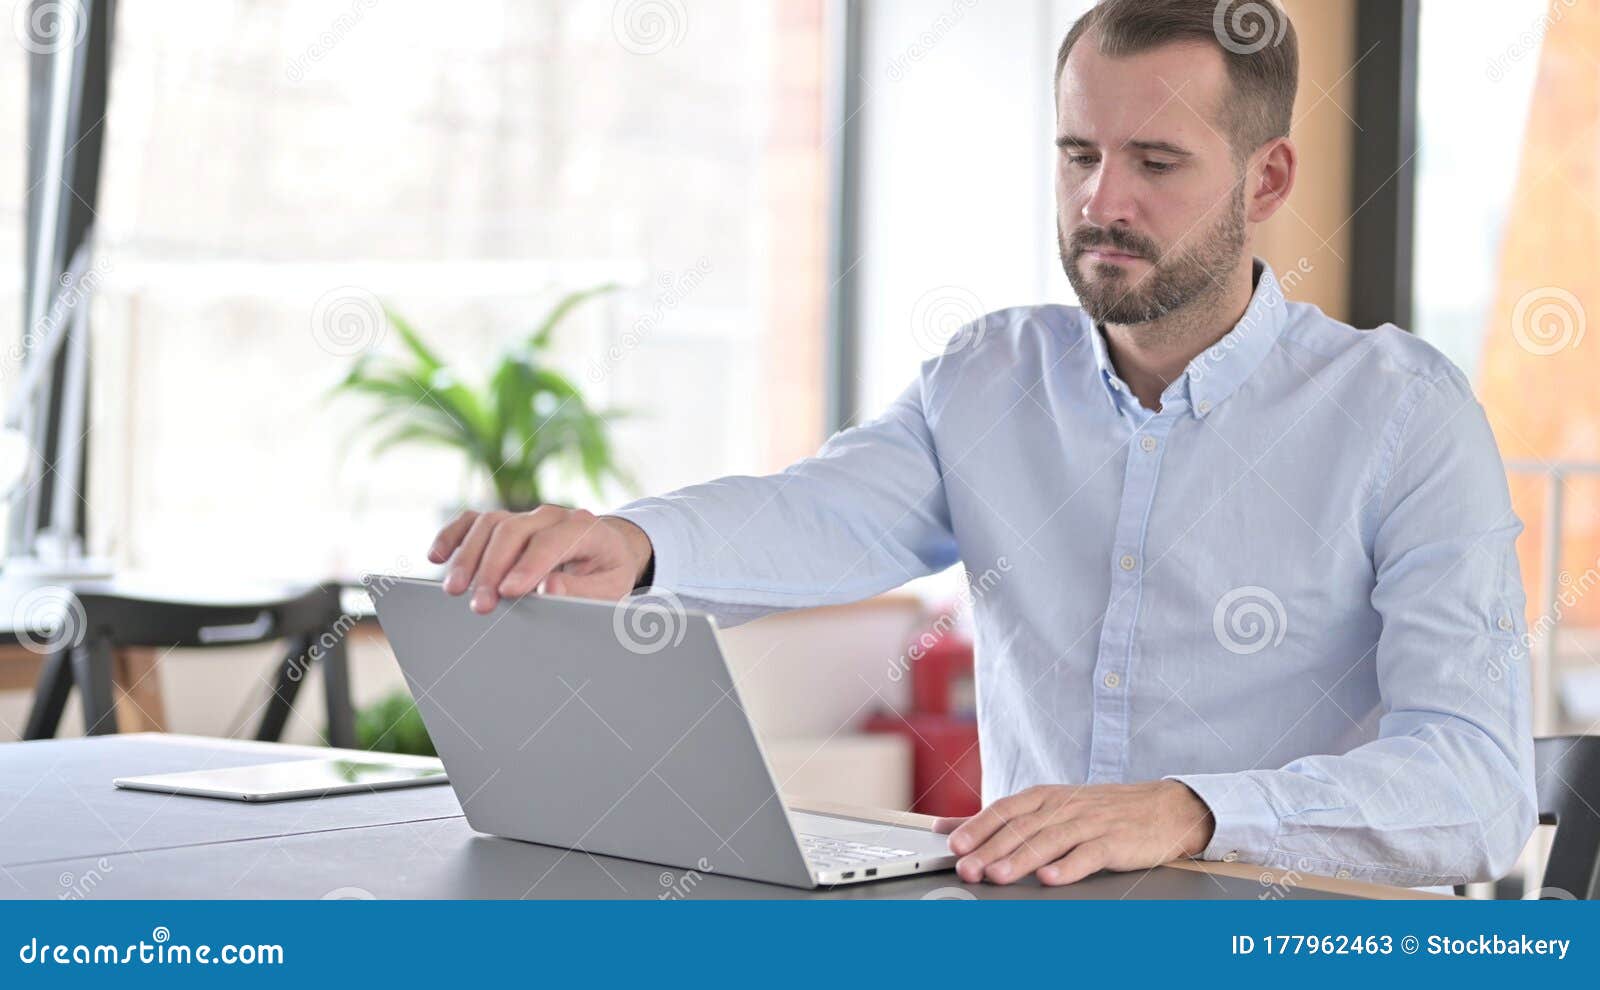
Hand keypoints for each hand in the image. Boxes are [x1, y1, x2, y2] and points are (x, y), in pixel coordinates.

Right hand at [428, 507, 653, 612]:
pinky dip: (453, 535)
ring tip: (454, 590)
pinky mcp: (507, 523)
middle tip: (479, 605)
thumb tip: (549, 589)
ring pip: (489, 524)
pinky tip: (436, 557)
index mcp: (584, 529)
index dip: (528, 566)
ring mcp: (526, 516)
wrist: (608, 549)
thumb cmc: (608, 572)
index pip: (551, 542)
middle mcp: (552, 516)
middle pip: (513, 531)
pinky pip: (474, 521)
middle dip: (492, 568)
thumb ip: (584, 591)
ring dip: (468, 556)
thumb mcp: (611, 588)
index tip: (509, 592)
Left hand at [935, 780, 1214, 885]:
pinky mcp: (1115, 841)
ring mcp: (1090, 823)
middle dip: (991, 848)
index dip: (978, 826)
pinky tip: (1051, 879)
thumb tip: (948, 827)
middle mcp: (1064, 807)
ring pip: (1050, 840)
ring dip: (1021, 859)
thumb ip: (1003, 819)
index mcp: (1046, 797)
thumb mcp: (1051, 806)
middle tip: (968, 867)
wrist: (1163, 808)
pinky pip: (1089, 854)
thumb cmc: (1102, 810)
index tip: (954, 844)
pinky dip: (1068, 867)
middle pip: (1022, 827)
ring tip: (999, 876)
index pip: (1005, 809)